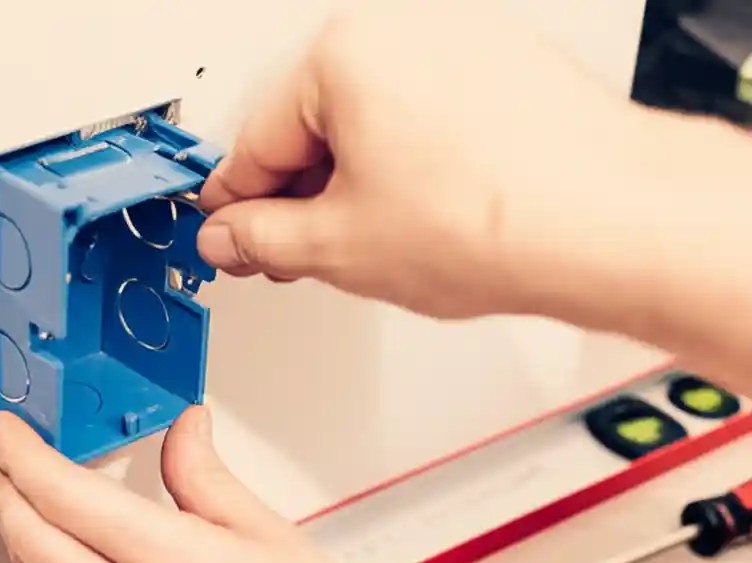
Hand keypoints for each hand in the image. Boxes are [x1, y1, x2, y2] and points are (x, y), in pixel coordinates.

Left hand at [0, 407, 420, 562]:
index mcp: (171, 562)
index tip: (7, 429)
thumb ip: (207, 477)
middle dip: (0, 485)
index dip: (22, 452)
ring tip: (15, 503)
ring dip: (16, 535)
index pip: (64, 493)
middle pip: (32, 537)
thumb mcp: (270, 535)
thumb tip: (184, 431)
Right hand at [197, 0, 658, 319]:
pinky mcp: (506, 70)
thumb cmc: (496, 219)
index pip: (255, 142)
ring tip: (379, 244)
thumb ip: (261, 241)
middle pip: (314, 126)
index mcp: (343, 54)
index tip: (228, 236)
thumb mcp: (338, 248)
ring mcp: (461, 45)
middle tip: (299, 253)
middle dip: (302, 197)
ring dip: (358, 183)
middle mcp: (402, 31)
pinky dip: (414, 164)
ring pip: (373, 122)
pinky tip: (428, 218)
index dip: (235, 207)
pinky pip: (429, 117)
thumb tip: (230, 237)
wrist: (612, 225)